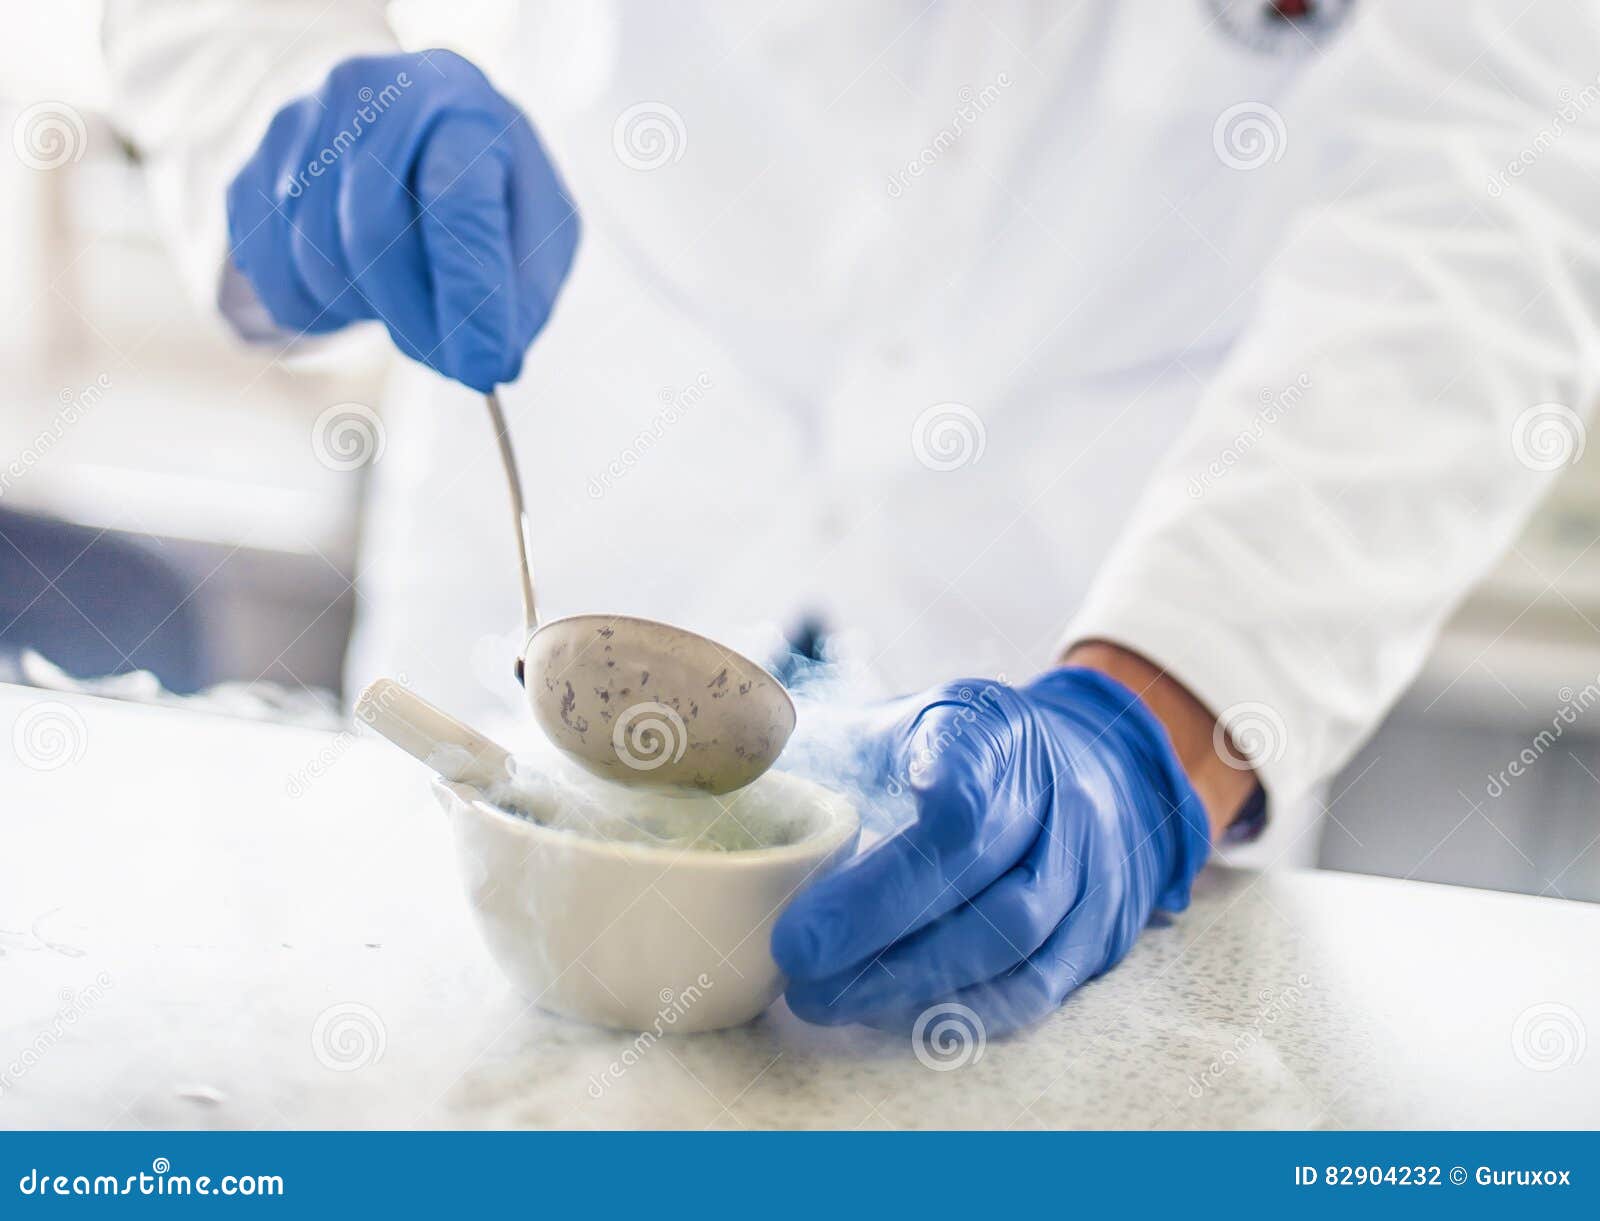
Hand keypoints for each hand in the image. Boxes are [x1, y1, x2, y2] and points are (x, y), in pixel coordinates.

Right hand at [227, 50, 578, 390]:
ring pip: (314, 257)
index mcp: (459, 101)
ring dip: (367, 311)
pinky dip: (318, 310)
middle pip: (370, 232)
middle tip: (447, 359)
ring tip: (406, 299)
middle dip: (413, 318)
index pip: (457, 203)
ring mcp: (298, 126)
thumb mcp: (538, 227)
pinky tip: (358, 291)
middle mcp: (369, 94)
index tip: (484, 366)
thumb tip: (488, 363)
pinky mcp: (252, 170)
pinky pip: (271, 274)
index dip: (471, 294)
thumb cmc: (490, 186)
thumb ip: (524, 292)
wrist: (415, 133)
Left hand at [771, 669, 1210, 1035]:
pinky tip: (896, 1016)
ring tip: (827, 999)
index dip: (919, 797)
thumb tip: (708, 760)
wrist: (1088, 762)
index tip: (839, 837)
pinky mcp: (1101, 927)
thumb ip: (812, 743)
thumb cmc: (950, 752)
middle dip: (879, 920)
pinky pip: (1040, 984)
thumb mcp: (891, 719)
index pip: (967, 763)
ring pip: (1013, 932)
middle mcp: (1053, 788)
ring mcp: (1088, 860)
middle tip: (797, 957)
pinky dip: (966, 1010)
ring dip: (914, 976)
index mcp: (990, 727)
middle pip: (978, 863)